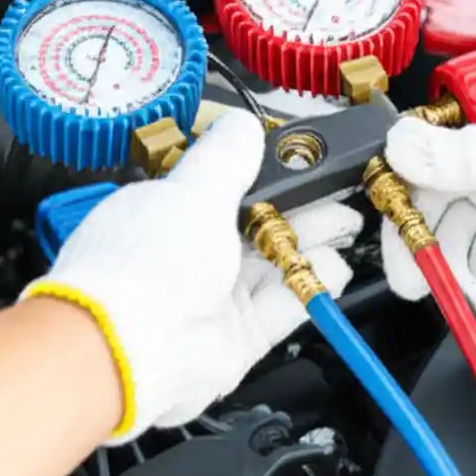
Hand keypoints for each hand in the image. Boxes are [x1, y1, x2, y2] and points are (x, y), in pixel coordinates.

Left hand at [23, 111, 363, 441]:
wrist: (129, 350)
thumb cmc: (142, 267)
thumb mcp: (192, 191)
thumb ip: (225, 159)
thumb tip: (242, 125)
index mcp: (168, 213)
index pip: (226, 188)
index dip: (267, 176)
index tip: (304, 163)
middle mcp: (191, 256)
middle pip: (258, 227)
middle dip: (302, 209)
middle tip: (339, 192)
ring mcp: (215, 298)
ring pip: (275, 264)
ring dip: (313, 244)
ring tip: (347, 224)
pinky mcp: (238, 337)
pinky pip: (285, 306)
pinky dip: (311, 286)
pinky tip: (334, 267)